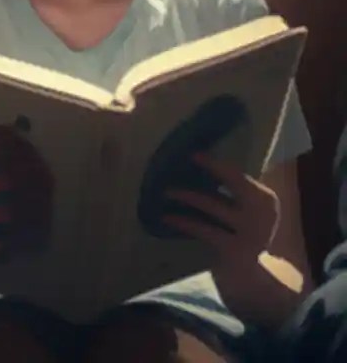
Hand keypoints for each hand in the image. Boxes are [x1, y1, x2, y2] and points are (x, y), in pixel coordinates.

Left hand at [162, 153, 278, 269]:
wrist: (255, 279)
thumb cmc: (240, 238)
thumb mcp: (241, 214)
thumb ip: (228, 195)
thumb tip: (193, 170)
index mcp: (266, 200)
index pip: (240, 175)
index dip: (218, 163)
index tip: (194, 153)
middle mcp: (264, 213)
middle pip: (237, 181)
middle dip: (215, 167)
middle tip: (187, 157)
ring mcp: (252, 232)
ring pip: (214, 205)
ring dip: (188, 195)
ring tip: (166, 191)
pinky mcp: (235, 249)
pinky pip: (204, 229)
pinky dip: (184, 221)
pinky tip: (167, 217)